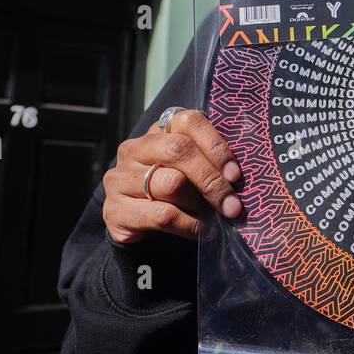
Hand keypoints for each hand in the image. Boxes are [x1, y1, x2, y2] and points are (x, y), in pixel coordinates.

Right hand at [101, 109, 241, 243]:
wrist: (140, 227)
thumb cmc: (177, 194)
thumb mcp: (191, 172)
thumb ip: (209, 163)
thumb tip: (238, 177)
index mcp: (157, 131)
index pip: (188, 121)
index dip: (215, 146)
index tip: (235, 174)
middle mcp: (134, 149)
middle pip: (179, 150)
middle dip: (211, 179)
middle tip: (232, 205)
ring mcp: (120, 178)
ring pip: (172, 183)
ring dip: (200, 205)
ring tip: (214, 218)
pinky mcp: (115, 210)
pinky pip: (163, 215)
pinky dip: (190, 225)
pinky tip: (201, 233)